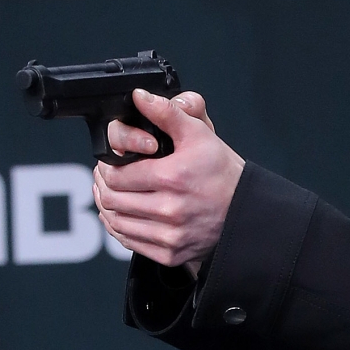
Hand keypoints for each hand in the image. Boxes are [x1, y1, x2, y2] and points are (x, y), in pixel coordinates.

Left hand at [93, 89, 244, 269]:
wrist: (246, 209)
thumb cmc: (223, 172)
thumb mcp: (200, 135)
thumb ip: (167, 114)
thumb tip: (140, 97)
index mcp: (173, 177)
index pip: (116, 175)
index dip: (105, 166)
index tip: (109, 161)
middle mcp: (170, 210)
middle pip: (112, 200)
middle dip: (102, 185)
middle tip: (106, 175)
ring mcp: (170, 235)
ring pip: (117, 222)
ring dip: (107, 206)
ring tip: (112, 192)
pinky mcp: (170, 253)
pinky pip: (129, 242)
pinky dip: (119, 228)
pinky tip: (123, 214)